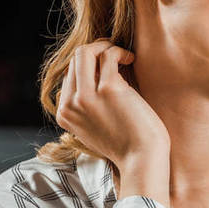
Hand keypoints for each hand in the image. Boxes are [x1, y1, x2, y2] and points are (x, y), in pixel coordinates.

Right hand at [55, 40, 170, 200]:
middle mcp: (70, 104)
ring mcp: (86, 96)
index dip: (89, 66)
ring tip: (123, 55)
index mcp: (65, 113)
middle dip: (96, 50)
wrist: (142, 161)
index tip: (107, 67)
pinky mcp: (108, 89)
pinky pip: (108, 55)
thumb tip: (95, 77)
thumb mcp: (96, 127)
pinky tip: (131, 59)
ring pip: (85, 52)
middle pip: (74, 60)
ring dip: (106, 46)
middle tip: (115, 54)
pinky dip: (120, 51)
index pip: (69, 75)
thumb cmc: (128, 145)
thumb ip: (88, 107)